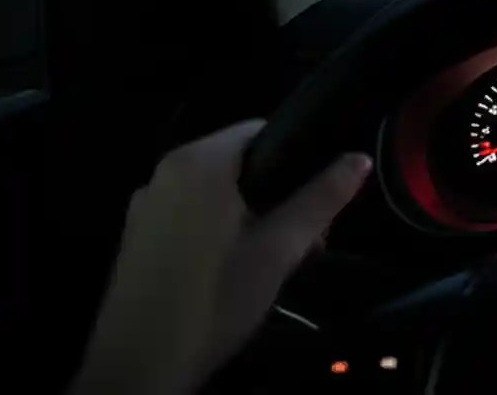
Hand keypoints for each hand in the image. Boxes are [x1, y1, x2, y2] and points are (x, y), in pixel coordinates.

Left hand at [70, 120, 370, 394]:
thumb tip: (359, 158)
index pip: (260, 130)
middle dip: (277, 192)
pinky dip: (217, 228)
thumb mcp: (279, 250)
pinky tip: (232, 270)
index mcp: (198, 163)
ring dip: (250, 214)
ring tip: (274, 259)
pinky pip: (190, 213)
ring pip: (214, 191)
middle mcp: (164, 171)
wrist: (139, 366)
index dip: (298, 157)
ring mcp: (145, 204)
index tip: (319, 198)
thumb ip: (320, 199)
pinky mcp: (137, 235)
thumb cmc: (214, 300)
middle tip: (306, 239)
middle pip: (238, 162)